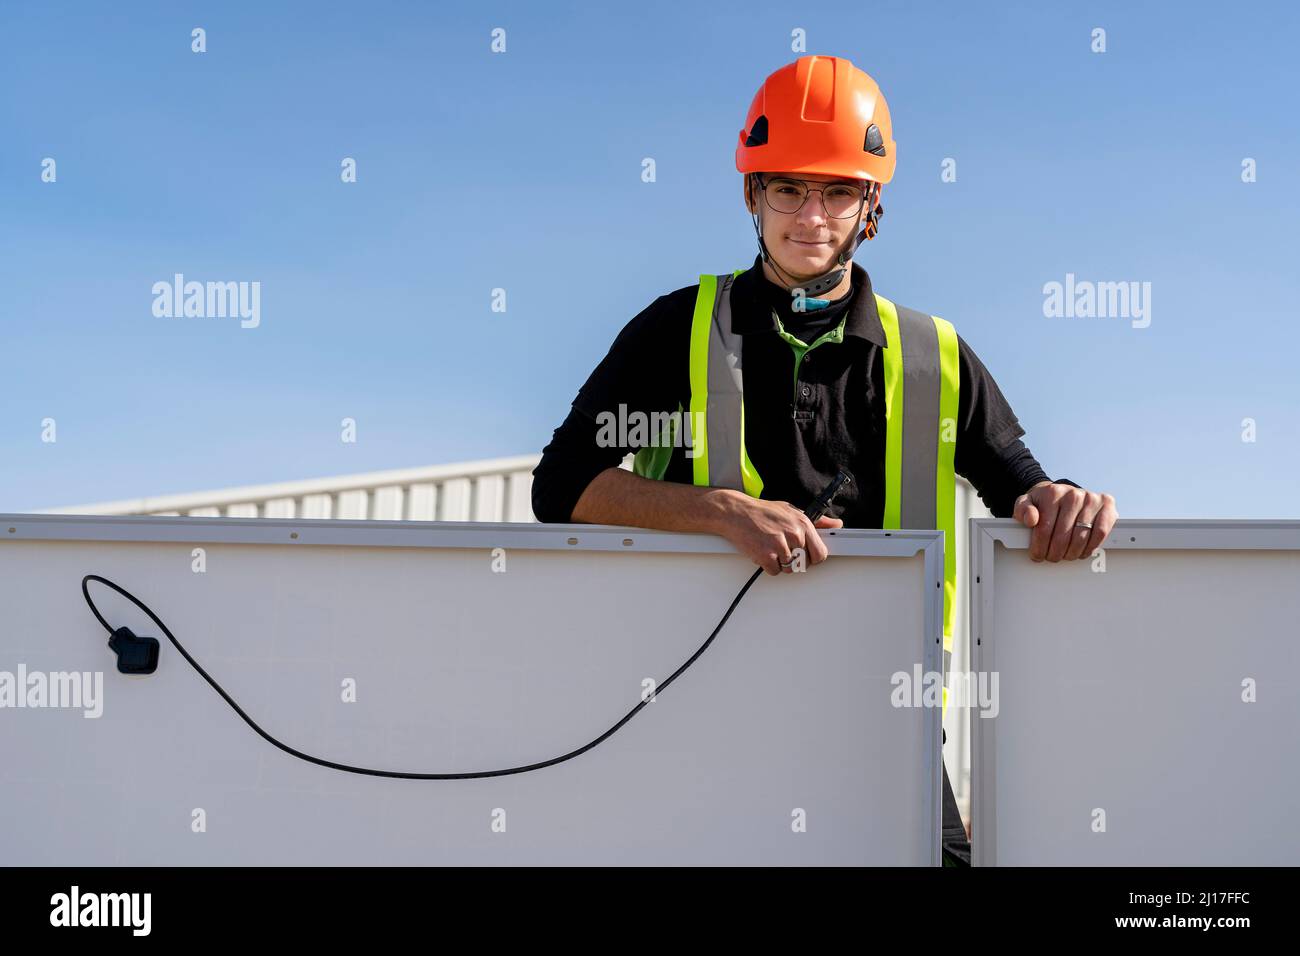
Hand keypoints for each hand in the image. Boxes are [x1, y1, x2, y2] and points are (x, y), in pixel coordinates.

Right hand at [712, 492, 843, 575]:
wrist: (735, 512)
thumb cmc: (762, 512)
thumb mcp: (792, 511)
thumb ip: (817, 521)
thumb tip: (837, 523)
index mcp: (803, 523)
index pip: (820, 553)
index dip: (813, 558)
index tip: (805, 555)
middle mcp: (794, 534)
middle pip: (804, 563)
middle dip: (795, 560)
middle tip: (782, 548)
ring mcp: (780, 545)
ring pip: (789, 568)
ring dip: (780, 562)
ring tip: (770, 546)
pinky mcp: (766, 555)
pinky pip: (774, 571)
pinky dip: (768, 565)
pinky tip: (762, 551)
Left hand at [1012, 480, 1117, 561]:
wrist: (1062, 494)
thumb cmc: (1043, 502)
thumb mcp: (1026, 503)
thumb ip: (1023, 510)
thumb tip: (1031, 519)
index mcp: (1053, 493)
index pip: (1045, 528)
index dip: (1039, 547)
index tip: (1036, 555)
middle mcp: (1074, 494)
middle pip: (1063, 536)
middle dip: (1054, 553)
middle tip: (1050, 557)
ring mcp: (1092, 499)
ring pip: (1081, 537)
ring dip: (1071, 553)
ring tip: (1064, 556)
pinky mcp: (1107, 506)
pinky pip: (1100, 533)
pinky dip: (1090, 547)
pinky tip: (1080, 551)